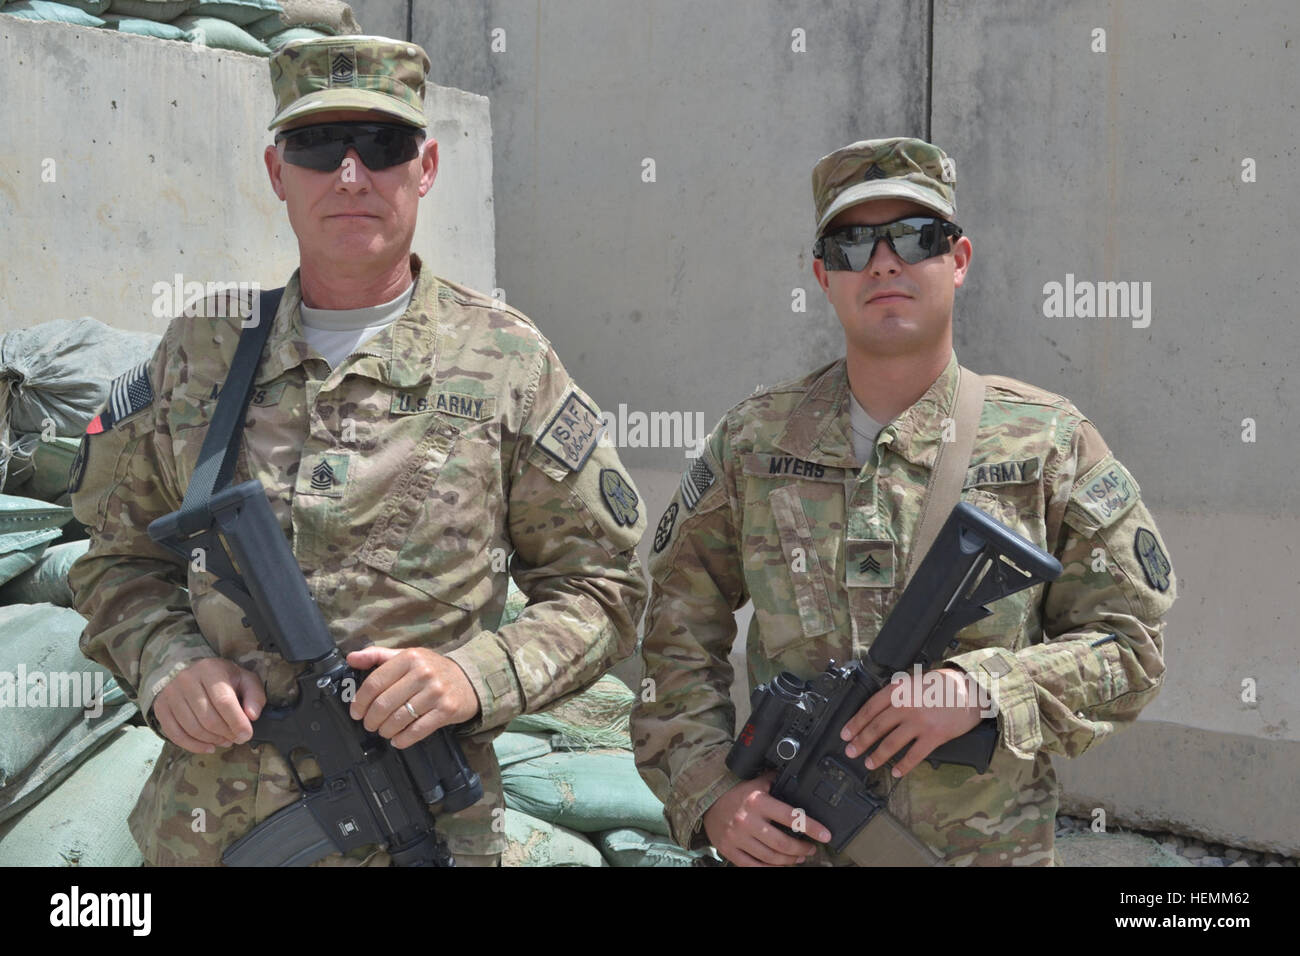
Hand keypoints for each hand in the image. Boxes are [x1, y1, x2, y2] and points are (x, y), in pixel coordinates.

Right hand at [152, 658, 265, 753]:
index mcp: (211, 670)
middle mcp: (187, 680)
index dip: (237, 722)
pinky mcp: (161, 707)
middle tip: (236, 738)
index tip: (246, 735)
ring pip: (192, 728)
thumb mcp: (244, 679)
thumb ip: (254, 695)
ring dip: (212, 740)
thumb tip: (252, 716)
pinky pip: (175, 734)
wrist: (189, 671)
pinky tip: (208, 747)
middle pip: (208, 718)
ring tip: (225, 740)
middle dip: (226, 733)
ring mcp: (171, 694)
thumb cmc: (222, 678)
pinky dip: (193, 746)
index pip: (223, 701)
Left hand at [346, 646, 479, 748]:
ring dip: (385, 730)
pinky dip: (402, 739)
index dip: (360, 701)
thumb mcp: (407, 656)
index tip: (356, 712)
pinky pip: (417, 730)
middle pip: (384, 703)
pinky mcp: (446, 710)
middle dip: (371, 719)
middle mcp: (423, 673)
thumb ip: (378, 656)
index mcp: (410, 657)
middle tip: (369, 724)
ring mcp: (436, 692)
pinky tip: (397, 739)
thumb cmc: (432, 669)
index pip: (375, 682)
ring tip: (384, 731)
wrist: (468, 680)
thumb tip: (351, 658)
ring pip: (398, 719)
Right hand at [702, 772, 831, 866]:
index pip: (791, 816)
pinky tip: (779, 865)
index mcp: (757, 801)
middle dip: (802, 849)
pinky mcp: (730, 850)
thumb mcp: (756, 782)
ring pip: (770, 857)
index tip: (825, 835)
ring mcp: (738, 838)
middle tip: (812, 849)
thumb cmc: (736, 793)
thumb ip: (776, 781)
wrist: (708, 803)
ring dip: (789, 860)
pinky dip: (770, 868)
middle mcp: (747, 820)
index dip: (811, 827)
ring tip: (799, 857)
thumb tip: (798, 776)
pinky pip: (754, 866)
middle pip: (782, 843)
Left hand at [841, 667, 984, 777]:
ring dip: (877, 755)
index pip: (870, 708)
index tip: (845, 733)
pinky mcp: (935, 735)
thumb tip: (877, 711)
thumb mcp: (914, 681)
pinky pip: (915, 754)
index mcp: (899, 690)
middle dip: (861, 741)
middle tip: (851, 751)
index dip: (855, 722)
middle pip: (877, 726)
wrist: (971, 690)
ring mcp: (920, 721)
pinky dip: (903, 765)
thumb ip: (897, 694)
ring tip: (868, 763)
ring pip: (892, 742)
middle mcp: (906, 705)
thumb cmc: (943, 685)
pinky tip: (896, 771)